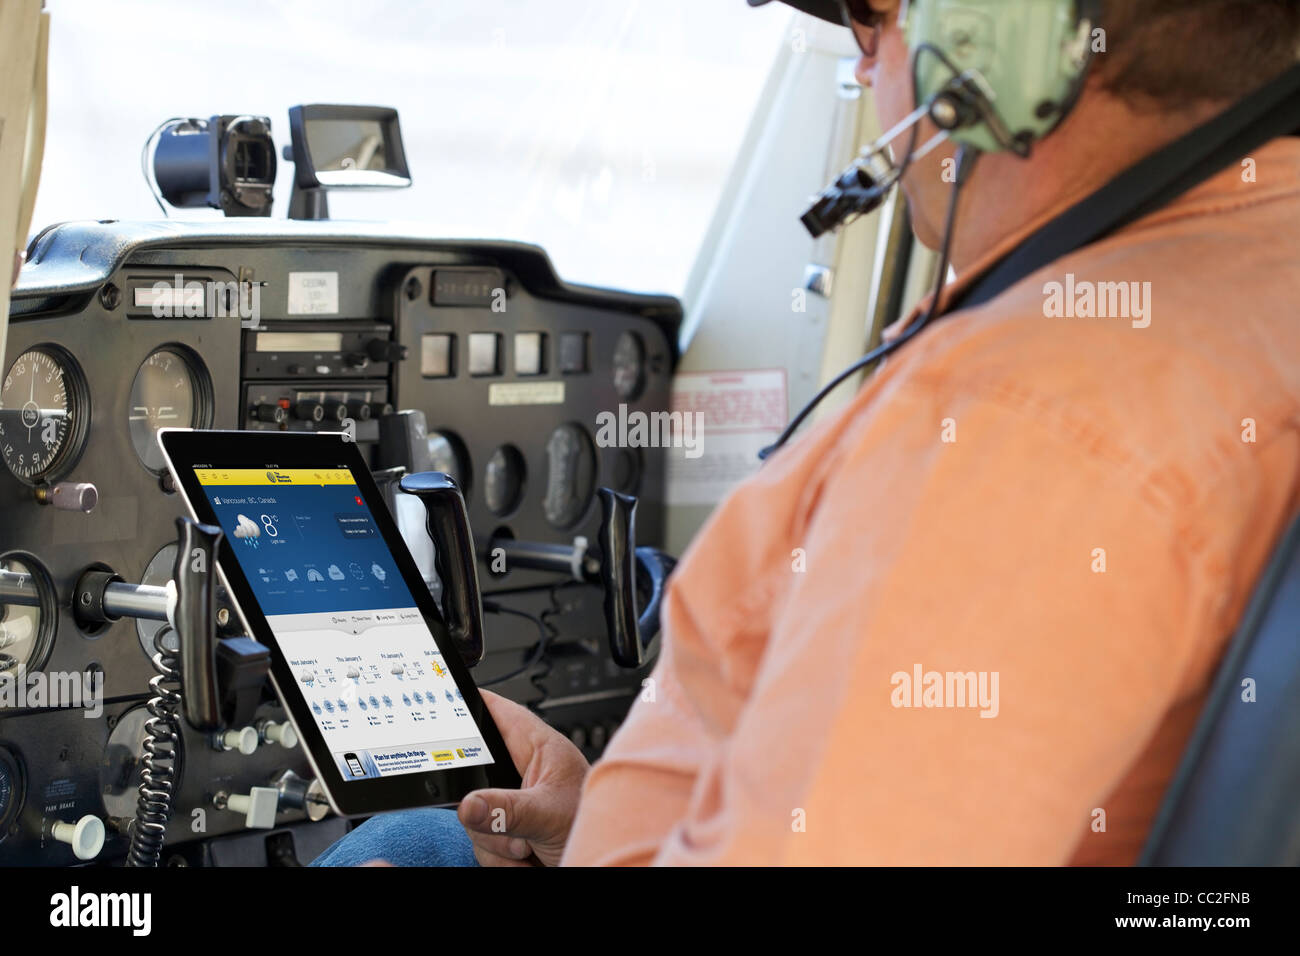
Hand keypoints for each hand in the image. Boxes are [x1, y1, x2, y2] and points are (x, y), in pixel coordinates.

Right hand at [457, 690, 588, 865]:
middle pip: (472, 771)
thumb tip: (469, 804)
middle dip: (481, 803)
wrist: (607, 863)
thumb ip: (508, 808)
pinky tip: (524, 858)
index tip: (442, 703)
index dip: (467, 704)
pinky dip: (498, 857)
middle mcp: (521, 772)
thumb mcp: (549, 814)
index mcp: (537, 748)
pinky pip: (480, 840)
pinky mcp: (506, 829)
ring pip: (471, 812)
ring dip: (494, 839)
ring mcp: (511, 802)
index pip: (495, 710)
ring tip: (527, 846)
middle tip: (504, 820)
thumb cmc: (601, 828)